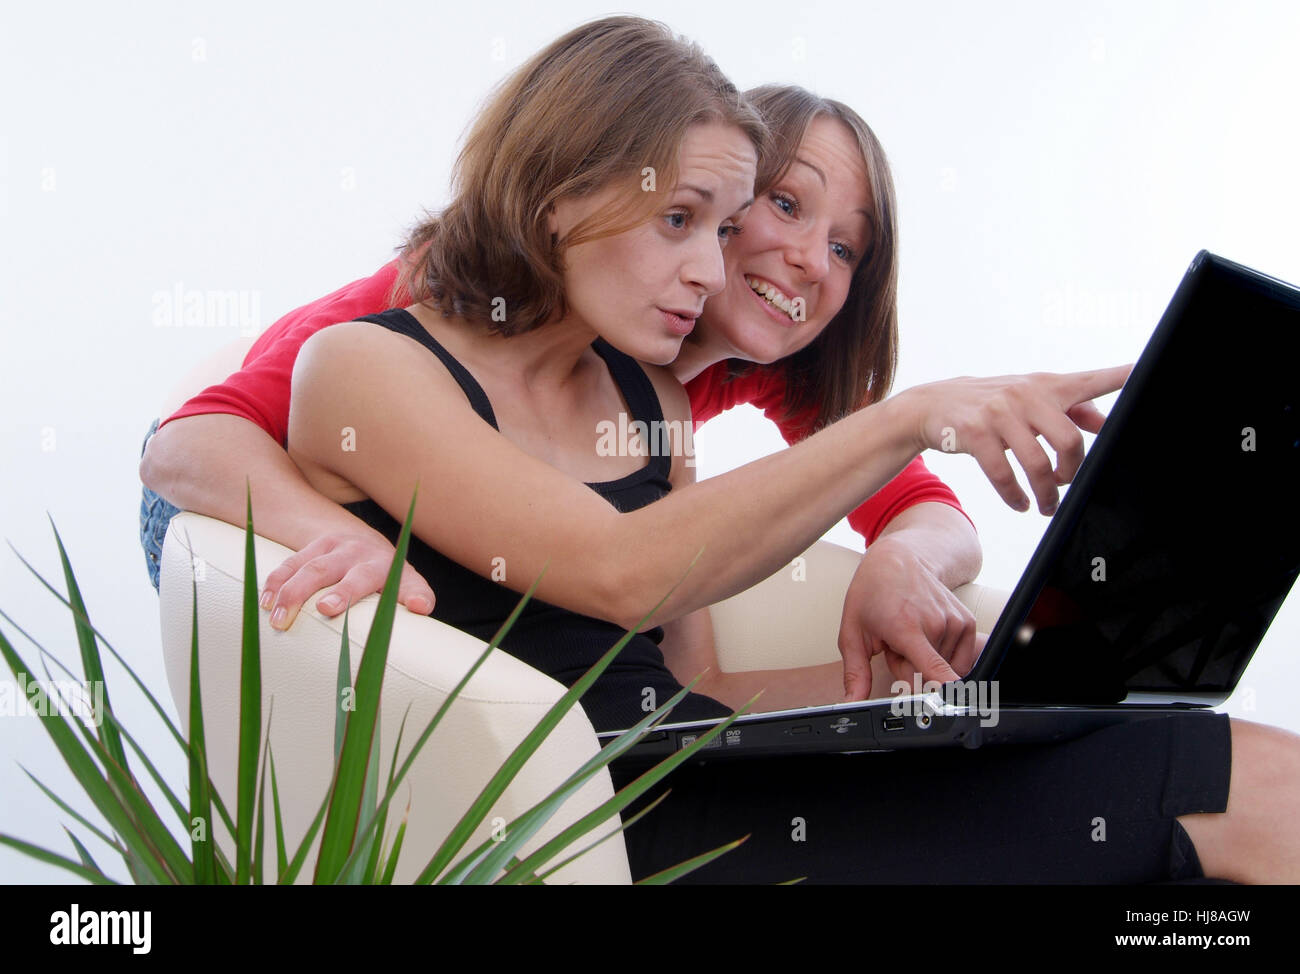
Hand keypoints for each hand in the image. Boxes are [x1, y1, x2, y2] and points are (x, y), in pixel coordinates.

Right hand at [259, 530, 435, 630]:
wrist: (361, 542)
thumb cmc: (385, 575)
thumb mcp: (405, 583)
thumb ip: (416, 595)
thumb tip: (421, 608)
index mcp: (392, 568)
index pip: (406, 582)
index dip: (411, 594)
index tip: (416, 607)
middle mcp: (365, 555)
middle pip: (353, 574)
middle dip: (341, 592)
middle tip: (326, 610)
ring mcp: (336, 548)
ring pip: (314, 568)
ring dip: (294, 592)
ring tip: (279, 619)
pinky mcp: (312, 547)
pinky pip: (290, 564)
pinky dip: (276, 583)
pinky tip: (265, 603)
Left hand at [837, 537, 985, 700]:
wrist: (897, 561)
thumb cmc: (872, 594)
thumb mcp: (852, 633)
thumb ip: (855, 673)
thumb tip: (853, 703)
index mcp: (906, 628)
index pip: (934, 668)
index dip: (942, 690)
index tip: (948, 701)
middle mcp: (935, 624)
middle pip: (925, 676)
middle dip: (907, 669)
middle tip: (894, 644)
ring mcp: (954, 622)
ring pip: (942, 668)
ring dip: (924, 660)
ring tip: (909, 635)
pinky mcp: (967, 623)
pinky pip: (958, 661)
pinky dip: (942, 655)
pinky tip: (926, 636)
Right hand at [903, 364, 1131, 514]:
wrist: (932, 403)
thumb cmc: (990, 403)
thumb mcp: (1028, 398)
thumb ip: (1067, 409)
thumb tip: (1104, 422)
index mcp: (1046, 385)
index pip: (1090, 381)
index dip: (1119, 377)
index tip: (1142, 371)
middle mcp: (1026, 395)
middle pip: (1069, 440)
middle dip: (1072, 472)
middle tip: (1066, 484)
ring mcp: (999, 413)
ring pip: (1037, 463)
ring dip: (1047, 493)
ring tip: (1046, 505)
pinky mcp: (975, 433)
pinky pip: (1003, 474)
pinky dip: (1015, 496)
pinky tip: (1020, 503)